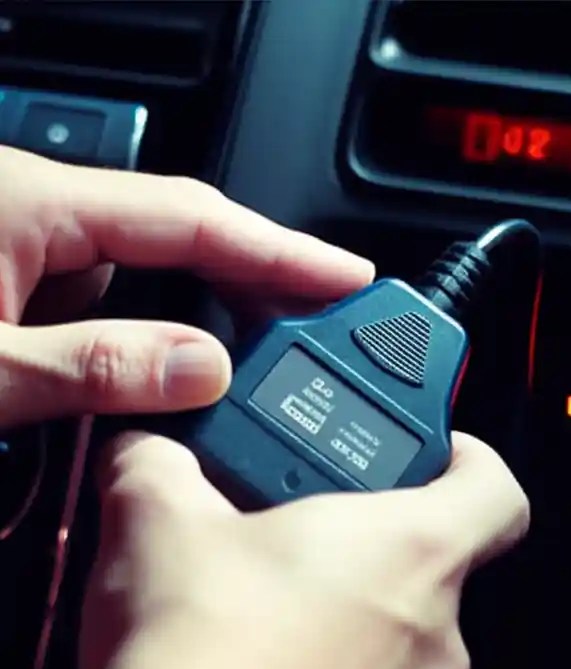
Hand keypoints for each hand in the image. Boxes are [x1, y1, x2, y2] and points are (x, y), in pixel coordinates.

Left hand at [0, 147, 373, 429]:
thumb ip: (91, 364)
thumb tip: (203, 369)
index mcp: (32, 202)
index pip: (195, 217)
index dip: (284, 251)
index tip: (350, 280)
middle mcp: (35, 208)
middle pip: (183, 237)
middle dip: (257, 286)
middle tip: (322, 335)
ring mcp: (17, 240)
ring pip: (141, 273)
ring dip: (195, 320)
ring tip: (253, 372)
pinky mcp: (2, 276)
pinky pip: (99, 296)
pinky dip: (142, 334)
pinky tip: (158, 379)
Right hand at [80, 431, 528, 668]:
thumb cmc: (199, 660)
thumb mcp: (156, 522)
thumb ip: (162, 463)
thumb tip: (149, 451)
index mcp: (413, 548)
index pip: (497, 488)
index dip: (467, 459)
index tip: (430, 451)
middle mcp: (434, 627)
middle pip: (437, 560)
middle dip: (373, 539)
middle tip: (306, 526)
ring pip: (398, 629)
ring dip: (346, 608)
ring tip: (262, 598)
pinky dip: (328, 666)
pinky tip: (257, 660)